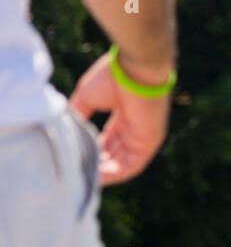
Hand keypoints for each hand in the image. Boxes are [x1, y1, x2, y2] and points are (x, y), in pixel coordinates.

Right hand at [68, 51, 172, 185]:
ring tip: (84, 180)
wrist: (135, 67)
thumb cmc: (113, 76)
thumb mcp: (86, 96)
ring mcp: (144, 135)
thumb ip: (78, 113)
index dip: (93, 152)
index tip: (77, 160)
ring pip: (122, 163)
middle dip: (97, 165)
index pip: (109, 140)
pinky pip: (132, 165)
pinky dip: (116, 174)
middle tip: (78, 174)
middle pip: (115, 154)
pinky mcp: (150, 141)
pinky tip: (98, 178)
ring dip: (104, 174)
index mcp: (124, 115)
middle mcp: (135, 127)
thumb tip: (65, 129)